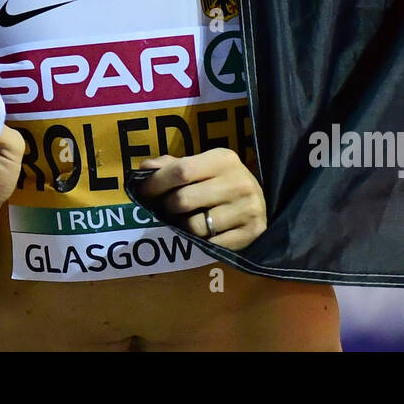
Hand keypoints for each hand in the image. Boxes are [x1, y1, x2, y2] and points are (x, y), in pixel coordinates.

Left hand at [133, 148, 266, 250]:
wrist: (259, 203)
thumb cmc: (220, 182)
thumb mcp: (200, 167)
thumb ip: (171, 166)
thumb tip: (144, 169)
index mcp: (223, 159)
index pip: (181, 171)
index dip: (156, 183)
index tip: (143, 191)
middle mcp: (239, 182)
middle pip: (183, 200)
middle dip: (167, 206)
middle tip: (166, 208)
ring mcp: (248, 209)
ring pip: (194, 226)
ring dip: (182, 226)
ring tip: (186, 220)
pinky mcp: (252, 233)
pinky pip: (210, 244)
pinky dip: (200, 242)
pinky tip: (204, 233)